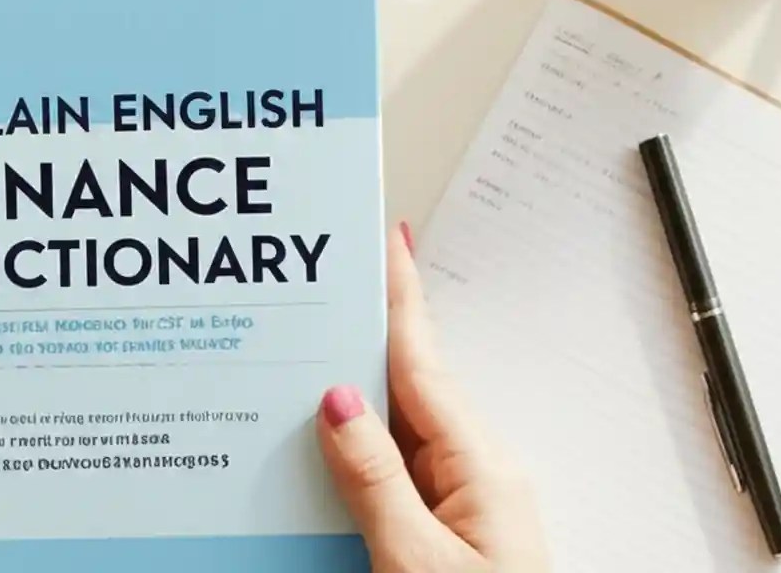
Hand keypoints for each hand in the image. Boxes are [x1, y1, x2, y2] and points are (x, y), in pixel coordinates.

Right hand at [316, 223, 548, 571]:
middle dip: (358, 346)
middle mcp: (476, 472)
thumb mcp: (415, 562)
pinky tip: (324, 459)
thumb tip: (338, 403)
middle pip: (406, 393)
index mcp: (480, 465)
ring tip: (300, 375)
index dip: (401, 298)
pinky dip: (359, 462)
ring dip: (352, 411)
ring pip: (395, 438)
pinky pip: (395, 479)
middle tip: (316, 297)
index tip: (388, 239)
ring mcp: (464, 503)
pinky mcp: (448, 532)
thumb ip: (374, 480)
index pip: (423, 364)